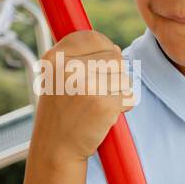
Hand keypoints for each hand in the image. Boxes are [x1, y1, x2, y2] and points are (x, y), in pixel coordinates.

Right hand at [31, 30, 134, 164]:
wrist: (56, 146)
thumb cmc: (62, 110)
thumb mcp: (58, 76)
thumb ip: (82, 57)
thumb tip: (117, 48)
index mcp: (55, 57)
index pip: (94, 37)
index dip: (104, 50)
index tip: (96, 69)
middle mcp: (69, 68)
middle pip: (115, 56)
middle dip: (114, 74)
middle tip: (96, 92)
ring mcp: (87, 86)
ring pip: (125, 76)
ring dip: (120, 91)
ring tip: (99, 103)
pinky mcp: (104, 104)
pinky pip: (130, 96)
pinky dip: (124, 106)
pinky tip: (105, 115)